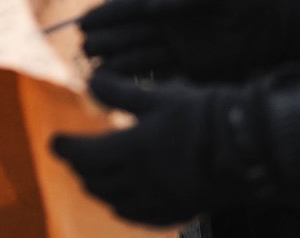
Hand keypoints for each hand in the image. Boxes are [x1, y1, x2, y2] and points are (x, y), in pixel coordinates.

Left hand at [53, 71, 276, 226]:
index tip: (54, 142)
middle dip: (81, 170)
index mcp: (133, 149)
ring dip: (100, 190)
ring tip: (94, 178)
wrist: (246, 146)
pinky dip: (126, 208)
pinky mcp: (180, 210)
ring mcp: (161, 199)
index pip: (86, 155)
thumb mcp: (159, 94)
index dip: (66, 149)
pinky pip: (143, 215)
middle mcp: (142, 180)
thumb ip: (121, 91)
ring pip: (117, 202)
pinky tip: (125, 203)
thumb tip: (90, 82)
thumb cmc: (203, 113)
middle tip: (74, 158)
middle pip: (98, 183)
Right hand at [80, 0, 299, 81]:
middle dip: (107, 41)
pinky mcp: (196, 71)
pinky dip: (142, 84)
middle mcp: (173, 27)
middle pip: (132, 35)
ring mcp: (183, 50)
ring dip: (118, 64)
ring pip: (142, 58)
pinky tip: (124, 90)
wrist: (281, 20)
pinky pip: (163, 78)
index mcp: (175, 2)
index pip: (134, 8)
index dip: (109, 15)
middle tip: (81, 49)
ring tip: (93, 72)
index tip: (83, 21)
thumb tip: (150, 6)